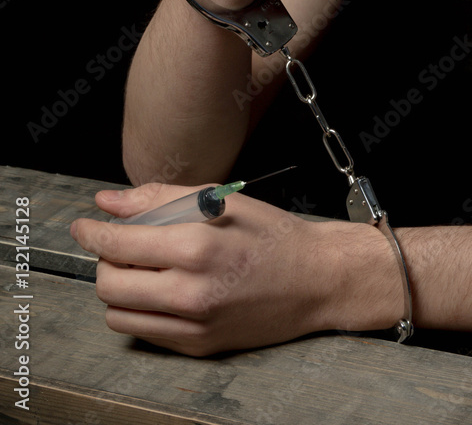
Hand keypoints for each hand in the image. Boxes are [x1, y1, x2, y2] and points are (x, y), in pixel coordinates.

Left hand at [70, 181, 400, 356]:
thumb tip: (107, 202)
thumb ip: (158, 197)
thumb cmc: (272, 233)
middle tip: (120, 244)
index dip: (91, 233)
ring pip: (119, 314)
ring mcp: (194, 324)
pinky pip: (145, 332)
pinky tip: (162, 287)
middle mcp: (191, 291)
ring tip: (142, 267)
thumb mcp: (219, 198)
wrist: (316, 279)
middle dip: (104, 260)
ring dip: (119, 288)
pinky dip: (141, 309)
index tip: (83, 226)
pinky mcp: (198, 345)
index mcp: (195, 247)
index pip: (117, 244)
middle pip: (109, 283)